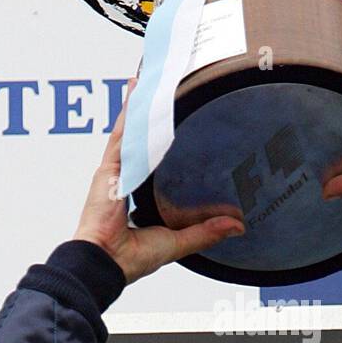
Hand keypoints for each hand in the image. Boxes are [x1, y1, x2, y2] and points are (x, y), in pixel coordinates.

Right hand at [72, 77, 244, 283]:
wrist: (104, 265)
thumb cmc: (128, 259)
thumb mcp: (176, 242)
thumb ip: (204, 231)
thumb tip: (237, 225)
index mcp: (135, 193)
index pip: (150, 158)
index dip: (159, 138)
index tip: (172, 121)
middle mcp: (124, 178)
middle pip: (138, 137)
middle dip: (147, 113)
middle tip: (162, 86)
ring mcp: (114, 172)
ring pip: (130, 129)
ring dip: (138, 104)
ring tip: (149, 78)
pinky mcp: (108, 170)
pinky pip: (122, 135)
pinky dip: (128, 112)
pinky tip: (137, 91)